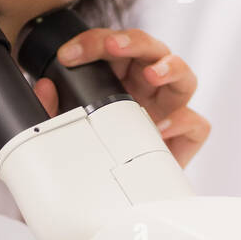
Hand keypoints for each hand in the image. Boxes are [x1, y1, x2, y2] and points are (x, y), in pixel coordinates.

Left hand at [29, 27, 210, 168]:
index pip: (111, 47)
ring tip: (152, 74)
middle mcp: (148, 87)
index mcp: (120, 76)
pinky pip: (197, 123)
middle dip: (133, 41)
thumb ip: (51, 108)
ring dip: (170, 67)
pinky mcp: (185, 138)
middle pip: (151, 49)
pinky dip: (182, 121)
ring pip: (184, 76)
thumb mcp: (63, 130)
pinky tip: (159, 127)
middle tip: (113, 46)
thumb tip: (44, 86)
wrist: (110, 197)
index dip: (92, 43)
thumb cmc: (92, 152)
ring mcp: (170, 110)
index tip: (68, 55)